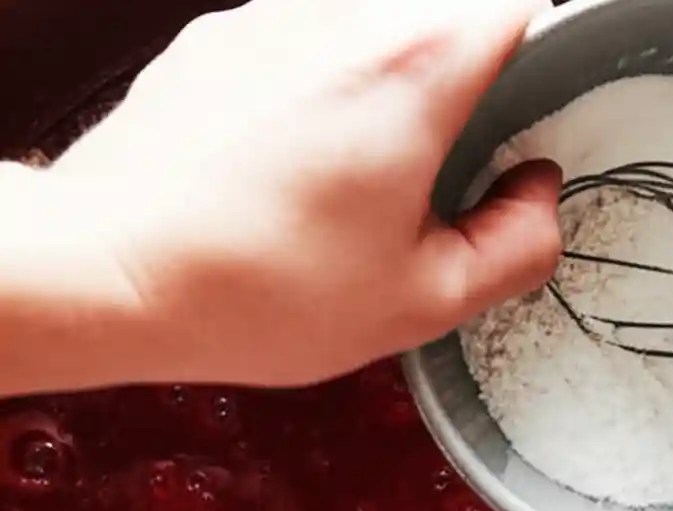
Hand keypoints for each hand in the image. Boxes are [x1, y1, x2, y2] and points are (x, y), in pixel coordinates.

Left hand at [39, 0, 559, 387]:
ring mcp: (273, 16)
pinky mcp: (222, 34)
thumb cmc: (257, 287)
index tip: (534, 101)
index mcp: (416, 68)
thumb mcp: (423, 299)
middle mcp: (345, 17)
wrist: (108, 271)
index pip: (522, 3)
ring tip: (367, 165)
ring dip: (395, 77)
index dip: (545, 47)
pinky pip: (307, 36)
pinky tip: (302, 158)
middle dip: (469, 73)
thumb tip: (537, 197)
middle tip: (451, 155)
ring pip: (376, 22)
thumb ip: (517, 245)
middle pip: (447, 12)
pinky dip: (328, 80)